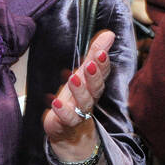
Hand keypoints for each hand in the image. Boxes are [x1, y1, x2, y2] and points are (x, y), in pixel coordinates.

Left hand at [45, 29, 115, 158]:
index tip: (101, 52)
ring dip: (80, 91)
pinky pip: (67, 119)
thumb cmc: (75, 98)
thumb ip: (94, 54)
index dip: (102, 64)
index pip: (102, 73)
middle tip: (89, 64)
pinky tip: (56, 103)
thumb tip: (109, 34)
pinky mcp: (66, 123)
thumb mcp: (83, 74)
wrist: (69, 131)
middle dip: (94, 76)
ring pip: (84, 103)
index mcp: (94, 85)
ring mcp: (79, 112)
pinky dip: (62, 112)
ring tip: (73, 78)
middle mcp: (90, 99)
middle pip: (96, 88)